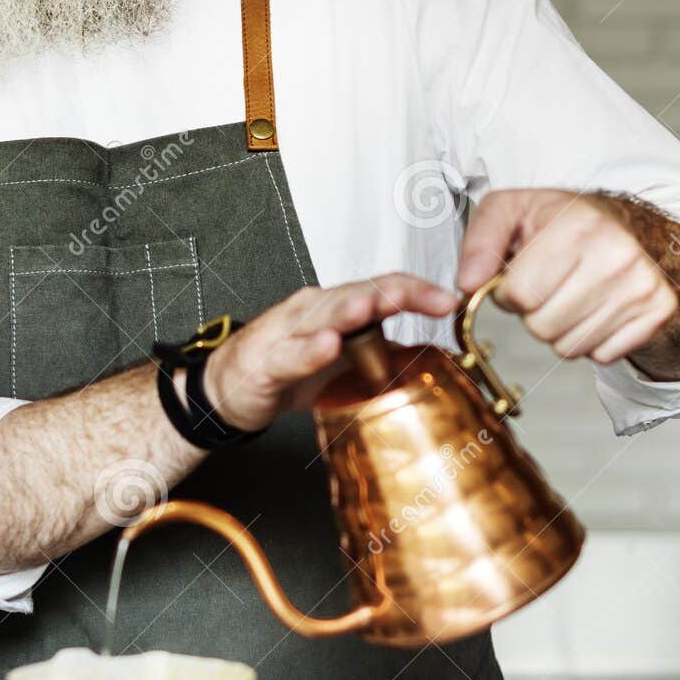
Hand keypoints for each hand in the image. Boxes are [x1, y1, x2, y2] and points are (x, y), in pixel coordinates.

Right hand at [201, 275, 457, 430]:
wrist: (230, 389)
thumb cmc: (287, 368)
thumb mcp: (344, 361)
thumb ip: (382, 354)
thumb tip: (431, 358)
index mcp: (336, 307)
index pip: (381, 289)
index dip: (416, 291)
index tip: (449, 302)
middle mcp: (314, 309)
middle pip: (357, 294)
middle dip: (393, 294)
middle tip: (426, 297)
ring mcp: (287, 331)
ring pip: (323, 316)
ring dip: (350, 311)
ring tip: (374, 309)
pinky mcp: (266, 359)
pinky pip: (290, 353)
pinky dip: (309, 350)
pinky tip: (327, 346)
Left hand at [456, 188, 677, 365]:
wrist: (626, 225)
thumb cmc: (560, 221)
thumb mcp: (509, 211)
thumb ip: (479, 243)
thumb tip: (467, 284)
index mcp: (577, 224)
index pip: (518, 294)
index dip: (508, 291)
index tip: (521, 274)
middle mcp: (617, 253)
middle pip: (542, 326)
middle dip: (533, 312)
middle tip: (548, 285)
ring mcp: (642, 284)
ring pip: (569, 347)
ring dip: (559, 329)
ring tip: (570, 294)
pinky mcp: (659, 309)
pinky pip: (602, 356)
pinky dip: (591, 341)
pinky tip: (595, 307)